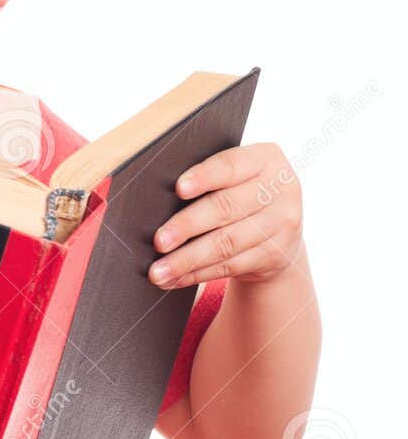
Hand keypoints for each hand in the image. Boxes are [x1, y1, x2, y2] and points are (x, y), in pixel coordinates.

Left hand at [148, 142, 303, 288]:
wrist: (278, 232)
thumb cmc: (240, 195)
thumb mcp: (236, 178)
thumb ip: (207, 180)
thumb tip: (159, 202)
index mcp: (265, 159)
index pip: (231, 165)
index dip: (204, 177)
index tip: (178, 189)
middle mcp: (281, 190)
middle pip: (226, 208)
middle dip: (187, 226)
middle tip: (159, 241)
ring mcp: (281, 225)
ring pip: (226, 244)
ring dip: (187, 260)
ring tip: (158, 271)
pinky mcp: (274, 256)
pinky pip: (229, 266)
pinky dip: (197, 273)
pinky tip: (174, 279)